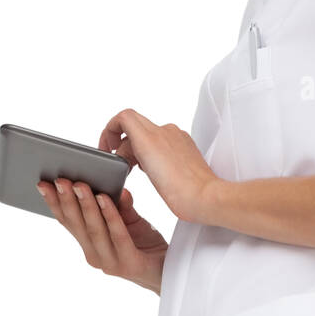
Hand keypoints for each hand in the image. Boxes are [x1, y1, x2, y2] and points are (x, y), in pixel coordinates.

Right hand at [37, 178, 167, 293]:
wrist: (171, 270)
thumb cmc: (146, 244)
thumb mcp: (130, 220)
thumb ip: (119, 206)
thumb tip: (112, 186)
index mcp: (89, 245)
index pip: (67, 222)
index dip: (53, 203)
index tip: (42, 183)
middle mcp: (95, 255)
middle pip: (77, 225)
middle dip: (66, 200)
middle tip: (59, 180)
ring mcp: (110, 262)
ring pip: (94, 230)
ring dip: (85, 206)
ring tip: (80, 185)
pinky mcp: (129, 264)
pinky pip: (118, 236)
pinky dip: (110, 216)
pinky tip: (105, 198)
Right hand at [100, 108, 220, 222]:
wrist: (206, 198)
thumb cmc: (180, 192)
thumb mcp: (146, 169)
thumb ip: (130, 150)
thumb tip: (124, 151)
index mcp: (151, 136)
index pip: (124, 117)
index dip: (110, 130)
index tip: (108, 148)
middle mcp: (165, 131)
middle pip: (134, 126)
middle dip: (121, 143)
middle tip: (118, 161)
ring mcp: (177, 138)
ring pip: (148, 135)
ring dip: (136, 148)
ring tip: (134, 168)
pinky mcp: (186, 147)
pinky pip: (162, 142)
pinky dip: (152, 152)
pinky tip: (152, 170)